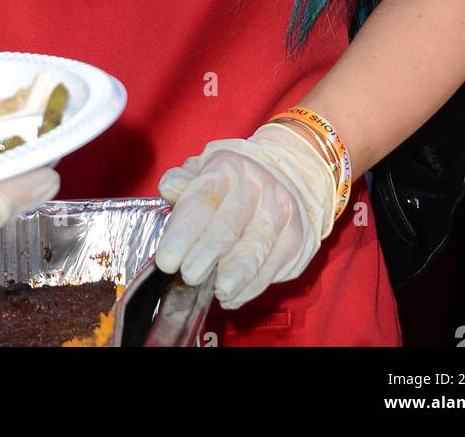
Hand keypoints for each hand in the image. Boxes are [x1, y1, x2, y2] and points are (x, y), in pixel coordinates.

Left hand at [155, 123, 336, 308]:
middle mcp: (257, 187)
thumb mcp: (207, 167)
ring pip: (256, 248)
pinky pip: (274, 267)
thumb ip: (184, 181)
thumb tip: (168, 189)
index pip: (203, 200)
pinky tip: (234, 296)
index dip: (183, 231)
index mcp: (228, 168)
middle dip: (207, 253)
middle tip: (189, 276)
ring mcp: (281, 213)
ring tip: (219, 291)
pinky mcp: (297, 238)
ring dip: (236, 275)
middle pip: (229, 225)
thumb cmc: (237, 178)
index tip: (167, 259)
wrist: (293, 173)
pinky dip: (252, 286)